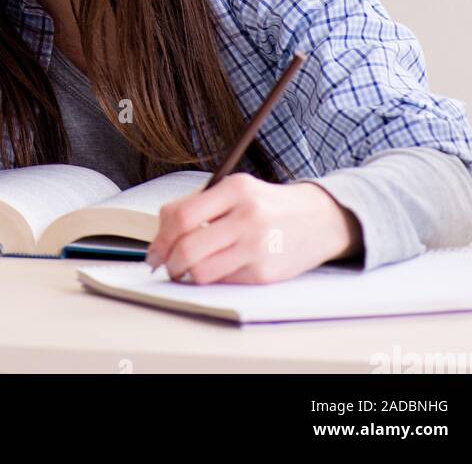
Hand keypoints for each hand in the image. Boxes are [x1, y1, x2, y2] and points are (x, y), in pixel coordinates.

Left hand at [146, 174, 362, 284]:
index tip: (154, 249)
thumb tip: (160, 235)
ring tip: (186, 270)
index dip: (160, 237)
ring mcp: (258, 246)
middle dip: (169, 261)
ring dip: (186, 275)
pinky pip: (224, 282)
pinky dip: (212, 280)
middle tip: (164, 264)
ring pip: (202, 271)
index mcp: (235, 188)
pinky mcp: (265, 273)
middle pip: (188, 246)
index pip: (182, 216)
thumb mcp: (235, 191)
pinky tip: (215, 271)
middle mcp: (247, 216)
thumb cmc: (266, 205)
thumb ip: (198, 206)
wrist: (317, 220)